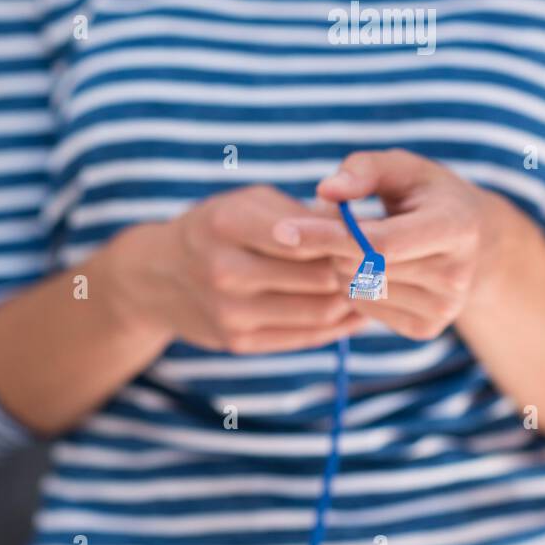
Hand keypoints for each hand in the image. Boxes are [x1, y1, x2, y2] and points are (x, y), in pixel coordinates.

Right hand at [106, 185, 365, 353]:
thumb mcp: (249, 201)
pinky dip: (338, 324)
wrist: (157, 276)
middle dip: (357, 270)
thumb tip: (360, 227)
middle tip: (387, 262)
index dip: (348, 237)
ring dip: (354, 300)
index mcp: (228, 223)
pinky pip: (305, 337)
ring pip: (319, 312)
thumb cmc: (217, 227)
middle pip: (319, 276)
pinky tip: (356, 309)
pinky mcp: (238, 342)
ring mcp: (230, 312)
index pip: (308, 235)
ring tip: (377, 285)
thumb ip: (301, 213)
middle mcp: (225, 270)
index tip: (377, 233)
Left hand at [270, 151, 518, 341]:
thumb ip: (363, 169)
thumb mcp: (402, 167)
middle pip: (363, 268)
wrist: (473, 241)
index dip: (328, 236)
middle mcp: (457, 275)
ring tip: (363, 242)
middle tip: (339, 221)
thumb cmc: (427, 195)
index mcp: (455, 227)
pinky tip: (375, 268)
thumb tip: (324, 192)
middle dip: (333, 244)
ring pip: (358, 291)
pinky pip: (364, 310)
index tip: (283, 230)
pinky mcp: (427, 329)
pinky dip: (355, 286)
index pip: (379, 243)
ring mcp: (445, 309)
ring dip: (342, 265)